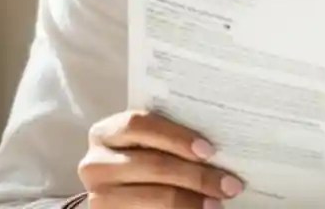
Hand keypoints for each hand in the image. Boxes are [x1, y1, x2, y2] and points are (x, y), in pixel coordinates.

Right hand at [78, 110, 244, 207]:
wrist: (129, 195)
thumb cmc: (148, 162)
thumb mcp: (153, 146)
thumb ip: (173, 140)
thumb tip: (218, 146)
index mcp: (106, 133)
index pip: (139, 125)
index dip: (176, 136)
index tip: (210, 150)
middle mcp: (95, 164)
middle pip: (152, 164)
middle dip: (196, 176)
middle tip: (230, 184)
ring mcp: (99, 195)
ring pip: (153, 196)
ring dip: (191, 200)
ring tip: (218, 203)